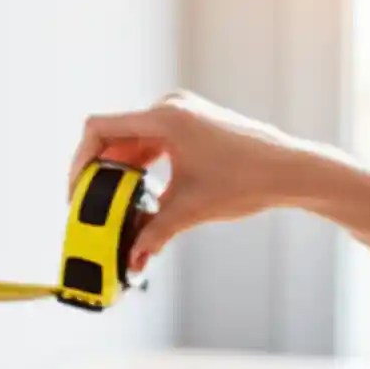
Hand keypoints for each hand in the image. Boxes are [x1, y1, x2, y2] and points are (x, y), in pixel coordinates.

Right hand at [71, 90, 354, 270]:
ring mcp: (182, 113)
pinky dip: (141, 168)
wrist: (292, 169)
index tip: (77, 193)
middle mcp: (169, 108)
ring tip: (114, 206)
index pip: (99, 129)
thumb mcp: (191, 209)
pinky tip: (141, 194)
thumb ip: (153, 233)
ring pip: (132, 141)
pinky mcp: (192, 124)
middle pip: (114, 136)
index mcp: (165, 118)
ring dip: (120, 172)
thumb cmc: (248, 180)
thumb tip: (131, 261)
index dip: (79, 161)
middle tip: (91, 208)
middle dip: (99, 173)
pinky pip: (152, 143)